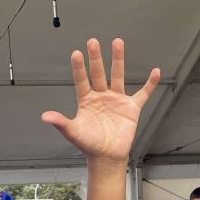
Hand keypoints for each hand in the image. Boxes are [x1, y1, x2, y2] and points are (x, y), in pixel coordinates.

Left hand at [42, 39, 160, 162]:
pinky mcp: (131, 108)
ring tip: (117, 43)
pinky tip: (155, 72)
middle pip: (98, 72)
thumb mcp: (73, 132)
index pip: (81, 80)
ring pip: (118, 75)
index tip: (77, 53)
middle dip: (96, 57)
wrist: (106, 157)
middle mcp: (101, 96)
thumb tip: (45, 116)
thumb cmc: (89, 145)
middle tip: (93, 42)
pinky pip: (142, 93)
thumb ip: (60, 122)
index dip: (79, 68)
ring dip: (118, 59)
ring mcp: (116, 100)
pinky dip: (150, 84)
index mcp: (86, 100)